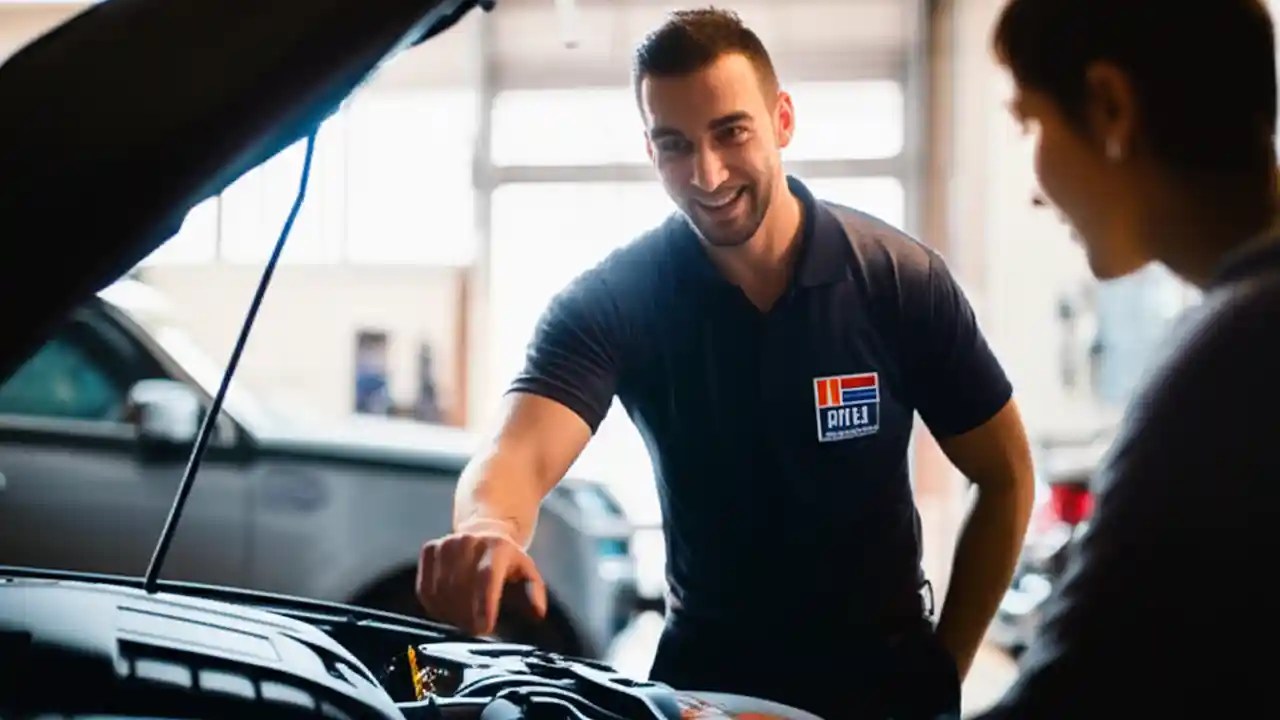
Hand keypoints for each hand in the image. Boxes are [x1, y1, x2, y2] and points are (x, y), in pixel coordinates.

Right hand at [415, 528, 547, 635]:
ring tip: (464, 620)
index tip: (484, 629)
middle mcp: (469, 541)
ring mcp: (446, 544)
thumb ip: (534, 592)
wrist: (483, 533)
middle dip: (467, 617)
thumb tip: (538, 612)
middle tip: (476, 629)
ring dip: (451, 615)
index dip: (484, 605)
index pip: (486, 577)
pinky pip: (425, 589)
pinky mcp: (430, 550)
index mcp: (498, 547)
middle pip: (461, 589)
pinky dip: (435, 607)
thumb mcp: (527, 572)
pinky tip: (448, 611)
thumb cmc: (507, 561)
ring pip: (441, 592)